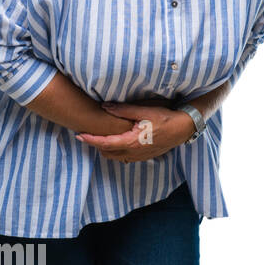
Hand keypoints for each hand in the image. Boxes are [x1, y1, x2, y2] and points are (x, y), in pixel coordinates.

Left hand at [75, 102, 195, 162]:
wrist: (184, 129)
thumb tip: (104, 106)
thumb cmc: (165, 118)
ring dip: (106, 149)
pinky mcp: (144, 157)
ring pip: (115, 157)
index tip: (79, 136)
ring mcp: (139, 157)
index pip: (105, 143)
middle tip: (88, 134)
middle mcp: (134, 153)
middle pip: (107, 153)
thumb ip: (123, 110)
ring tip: (100, 137)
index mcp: (132, 142)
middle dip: (96, 145)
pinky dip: (116, 152)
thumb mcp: (144, 111)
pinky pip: (124, 158)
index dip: (90, 140)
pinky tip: (116, 142)